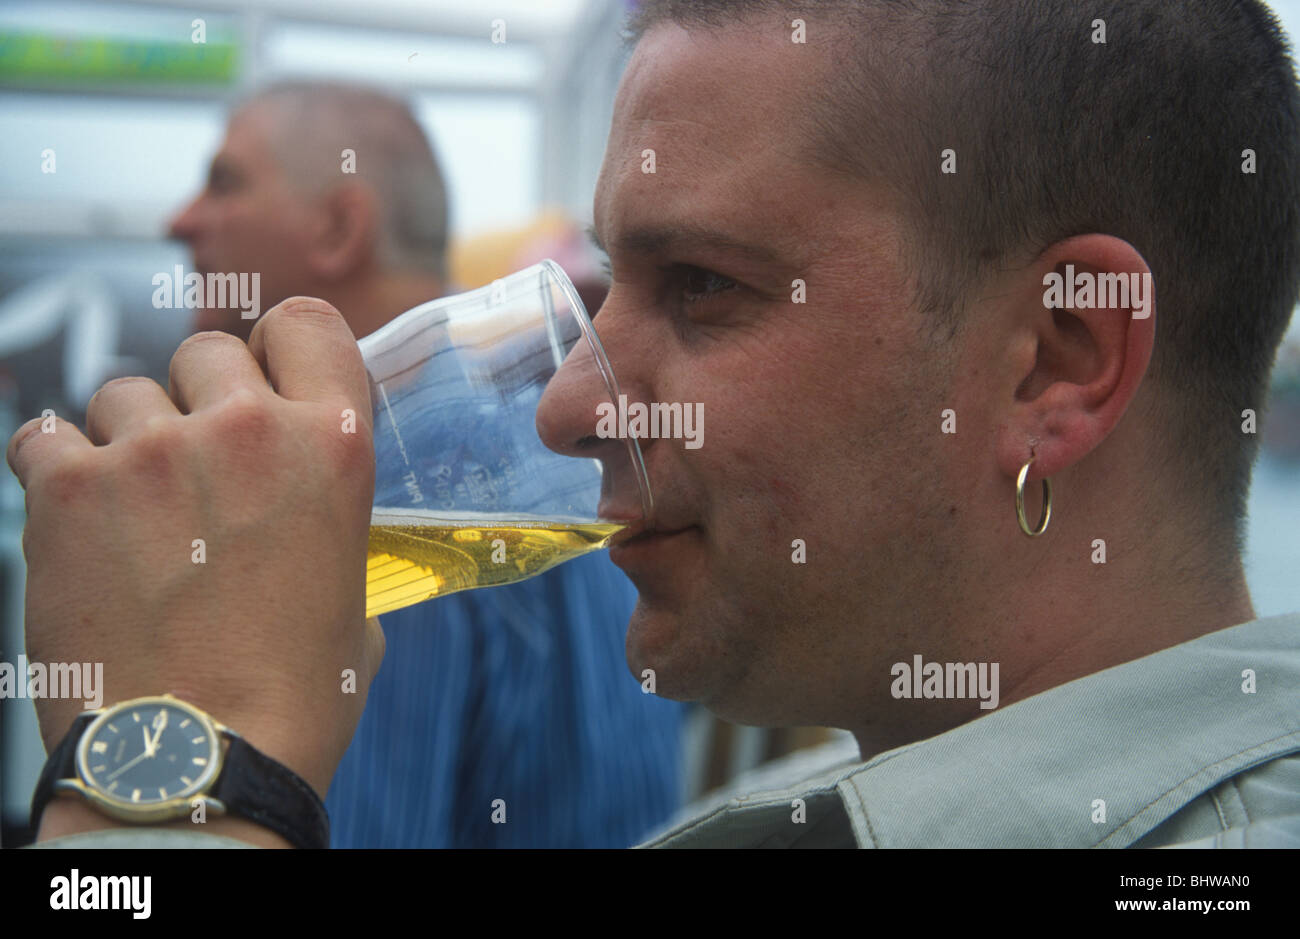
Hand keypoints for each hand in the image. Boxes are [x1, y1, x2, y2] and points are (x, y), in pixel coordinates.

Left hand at [8, 298, 384, 822]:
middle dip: (200, 400)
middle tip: (195, 472)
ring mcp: (152, 454)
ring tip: (133, 515)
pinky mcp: (68, 489)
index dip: (278, 350)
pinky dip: (57, 467)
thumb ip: (328, 527)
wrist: (199, 765)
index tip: (263, 384)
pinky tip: (78, 519)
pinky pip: (44, 434)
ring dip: (129, 439)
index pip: (304, 321)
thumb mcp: (353, 598)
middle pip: (207, 351)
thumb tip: (300, 519)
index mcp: (333, 446)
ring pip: (124, 393)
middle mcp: (247, 429)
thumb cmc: (292, 697)